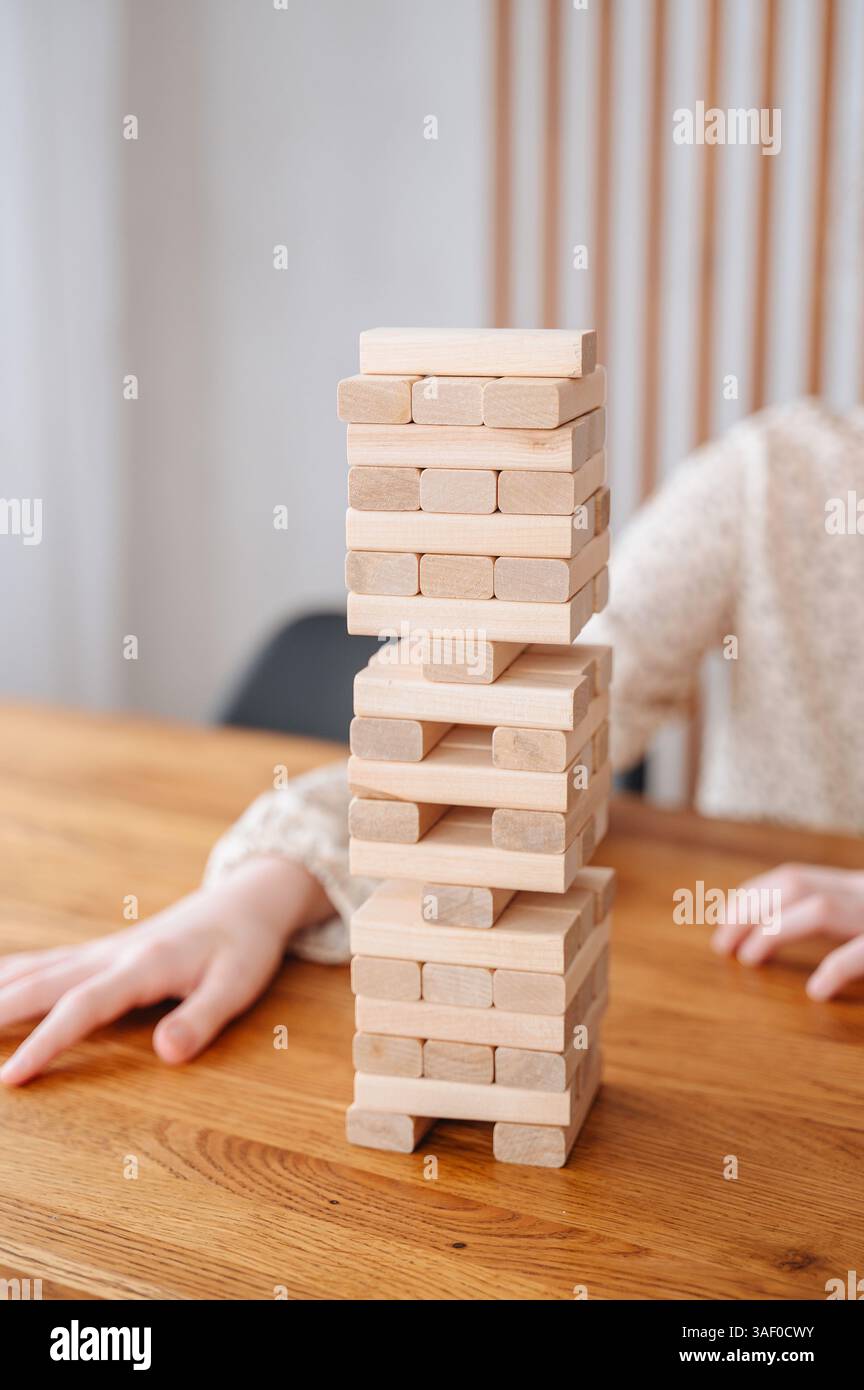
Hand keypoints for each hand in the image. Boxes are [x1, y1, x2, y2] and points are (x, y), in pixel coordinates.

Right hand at [0, 857, 331, 1084]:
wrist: (244, 901)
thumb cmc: (243, 946)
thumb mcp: (239, 984)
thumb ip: (202, 1019)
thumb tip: (167, 1054)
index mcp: (142, 966)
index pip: (82, 1007)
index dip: (45, 1042)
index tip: (9, 1078)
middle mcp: (110, 955)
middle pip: (38, 984)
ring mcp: (99, 952)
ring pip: (31, 970)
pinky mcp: (97, 954)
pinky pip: (40, 963)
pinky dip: (5, 974)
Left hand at [711, 863, 863, 999]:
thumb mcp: (863, 917)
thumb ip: (837, 917)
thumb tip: (775, 929)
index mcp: (856, 886)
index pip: (792, 879)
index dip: (752, 897)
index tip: (725, 921)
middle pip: (794, 887)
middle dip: (748, 912)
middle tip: (721, 945)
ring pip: (820, 910)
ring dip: (774, 932)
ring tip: (748, 958)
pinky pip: (859, 953)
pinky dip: (834, 969)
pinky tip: (817, 990)